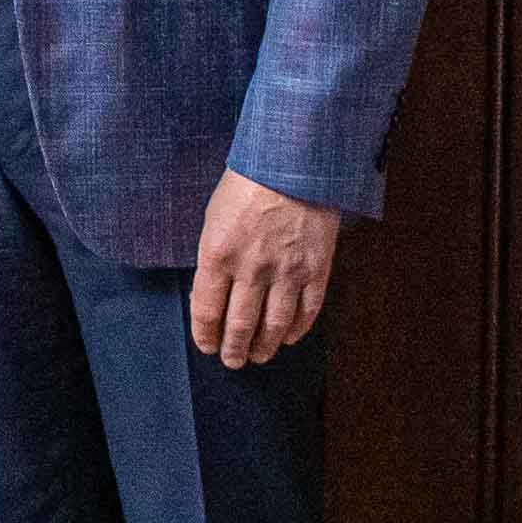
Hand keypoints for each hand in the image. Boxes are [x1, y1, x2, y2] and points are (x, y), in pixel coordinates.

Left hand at [188, 170, 344, 366]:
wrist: (296, 161)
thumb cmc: (248, 183)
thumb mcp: (215, 218)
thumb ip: (213, 260)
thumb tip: (210, 296)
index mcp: (218, 254)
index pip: (207, 311)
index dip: (205, 335)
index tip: (207, 346)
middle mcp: (251, 268)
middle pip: (240, 326)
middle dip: (233, 350)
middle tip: (232, 361)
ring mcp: (287, 271)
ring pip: (273, 326)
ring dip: (263, 348)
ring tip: (258, 356)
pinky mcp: (316, 269)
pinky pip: (306, 311)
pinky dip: (296, 330)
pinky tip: (287, 337)